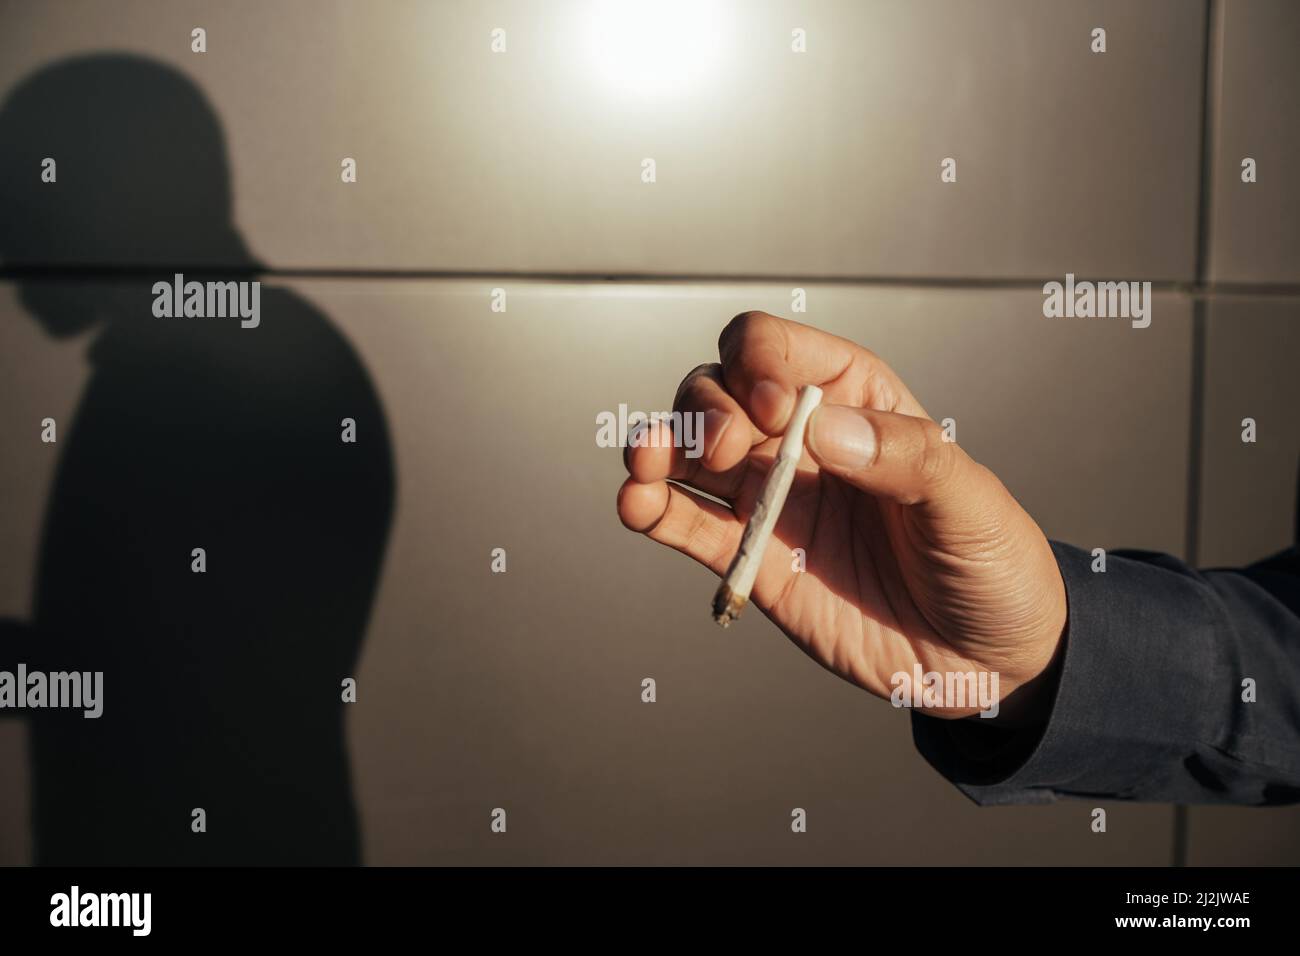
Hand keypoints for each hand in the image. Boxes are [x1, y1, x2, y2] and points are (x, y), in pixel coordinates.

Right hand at [617, 312, 1067, 725]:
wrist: (986, 659)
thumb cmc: (991, 563)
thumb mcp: (968, 499)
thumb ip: (901, 457)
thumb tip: (822, 429)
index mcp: (854, 401)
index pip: (776, 349)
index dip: (757, 364)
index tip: (772, 410)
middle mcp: (799, 441)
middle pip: (717, 392)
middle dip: (705, 410)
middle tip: (728, 450)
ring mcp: (768, 498)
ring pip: (688, 453)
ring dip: (658, 448)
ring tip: (646, 465)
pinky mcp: (749, 557)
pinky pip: (687, 524)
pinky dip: (653, 511)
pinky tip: (637, 505)